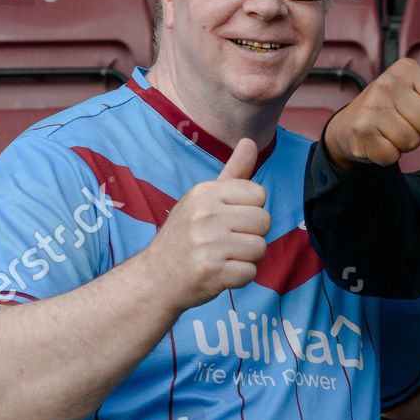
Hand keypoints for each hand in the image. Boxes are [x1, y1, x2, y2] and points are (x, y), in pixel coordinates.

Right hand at [149, 138, 269, 309]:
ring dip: (245, 258)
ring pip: (260, 248)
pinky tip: (218, 273)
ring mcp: (208, 243)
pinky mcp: (213, 271)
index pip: (259, 194)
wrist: (155, 278)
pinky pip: (250, 273)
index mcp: (205, 192)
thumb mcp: (203, 199)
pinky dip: (238, 278)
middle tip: (224, 242)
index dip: (249, 211)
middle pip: (264, 221)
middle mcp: (206, 214)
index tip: (228, 220)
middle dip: (251, 235)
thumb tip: (250, 141)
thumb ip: (232, 172)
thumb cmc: (185, 236)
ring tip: (221, 257)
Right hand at [323, 27, 419, 169]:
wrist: (350, 126)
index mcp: (407, 67)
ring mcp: (372, 106)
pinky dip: (387, 156)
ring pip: (413, 142)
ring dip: (404, 144)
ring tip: (388, 131)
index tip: (417, 105)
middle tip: (400, 121)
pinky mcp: (362, 131)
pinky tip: (376, 141)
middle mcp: (387, 82)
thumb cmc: (394, 105)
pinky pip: (393, 156)